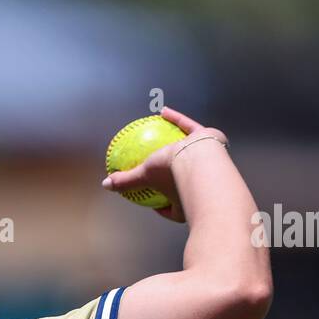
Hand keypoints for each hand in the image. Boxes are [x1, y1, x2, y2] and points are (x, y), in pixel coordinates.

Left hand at [101, 107, 227, 222]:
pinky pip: (190, 128)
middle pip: (182, 176)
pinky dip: (176, 120)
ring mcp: (208, 161)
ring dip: (175, 140)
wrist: (203, 162)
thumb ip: (127, 182)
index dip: (162, 203)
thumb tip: (106, 185)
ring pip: (189, 150)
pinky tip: (162, 111)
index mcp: (187, 200)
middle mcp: (200, 182)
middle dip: (171, 170)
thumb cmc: (174, 176)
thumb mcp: (145, 178)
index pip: (172, 206)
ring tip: (159, 130)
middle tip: (155, 160)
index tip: (151, 196)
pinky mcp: (212, 141)